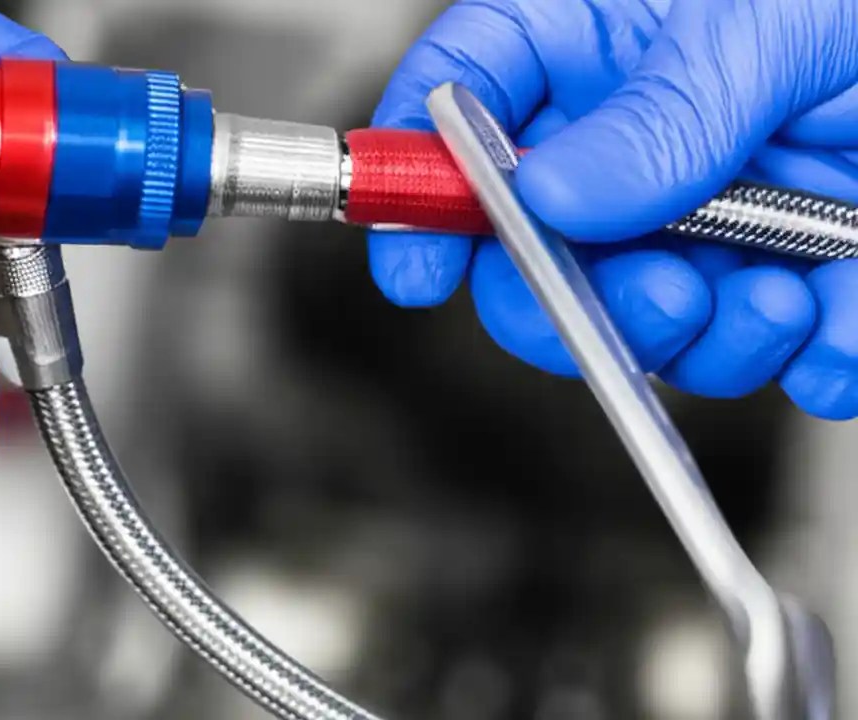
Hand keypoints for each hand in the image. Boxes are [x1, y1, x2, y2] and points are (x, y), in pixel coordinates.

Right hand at [371, 0, 857, 417]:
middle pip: (535, 242)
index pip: (467, 96)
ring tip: (771, 294)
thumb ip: (663, 111)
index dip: (418, 178)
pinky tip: (840, 318)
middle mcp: (644, 133)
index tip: (418, 259)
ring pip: (644, 315)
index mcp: (608, 34)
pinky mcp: (795, 273)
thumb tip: (555, 192)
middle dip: (576, 297)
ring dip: (700, 334)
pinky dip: (806, 357)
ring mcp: (714, 210)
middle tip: (644, 292)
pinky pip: (765, 351)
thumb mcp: (777, 15)